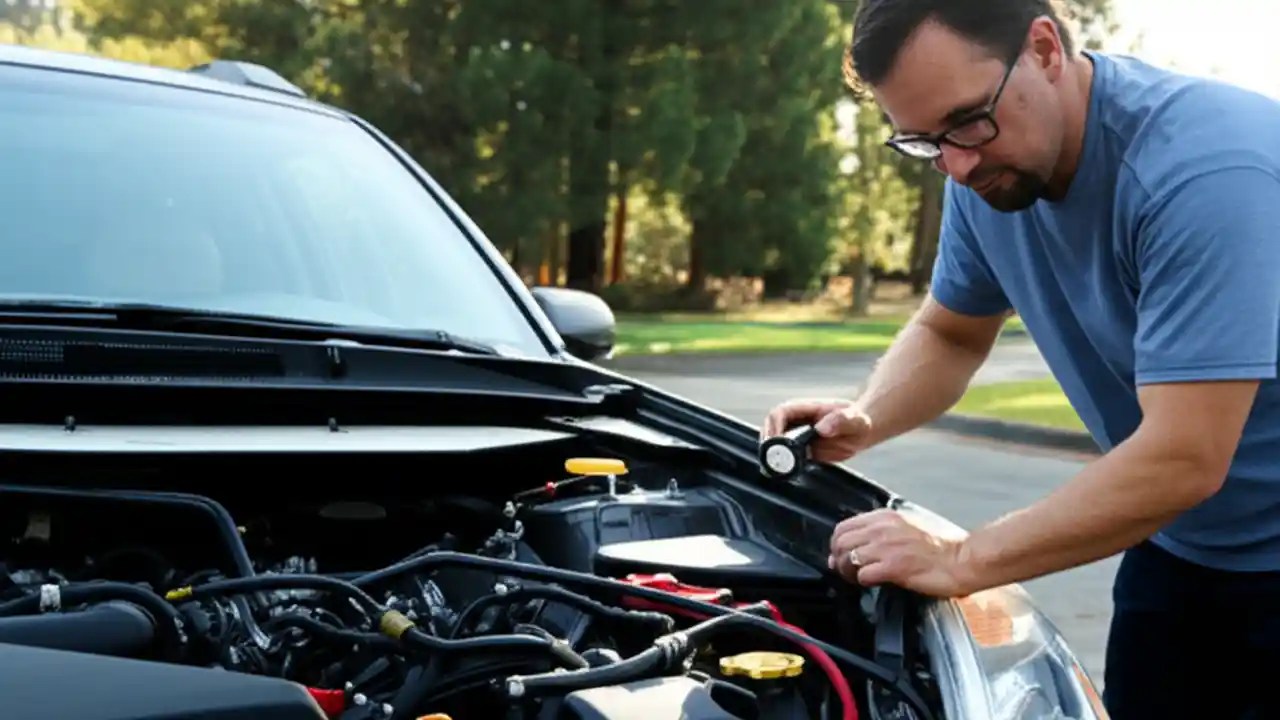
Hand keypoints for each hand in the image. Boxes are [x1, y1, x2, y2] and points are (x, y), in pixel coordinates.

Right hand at [761, 398, 873, 462]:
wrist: (860, 432)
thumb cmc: (858, 421)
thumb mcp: (855, 419)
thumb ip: (841, 421)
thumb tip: (822, 429)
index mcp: (805, 409)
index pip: (779, 413)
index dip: (774, 427)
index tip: (776, 443)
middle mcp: (796, 420)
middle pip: (770, 427)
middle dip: (768, 444)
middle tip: (773, 461)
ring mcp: (795, 435)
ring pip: (773, 442)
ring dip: (771, 454)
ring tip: (776, 468)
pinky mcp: (799, 450)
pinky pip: (784, 455)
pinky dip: (781, 464)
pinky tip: (784, 473)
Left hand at [827, 509, 975, 597]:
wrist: (962, 560)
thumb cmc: (940, 548)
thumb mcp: (906, 528)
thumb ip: (881, 533)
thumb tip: (856, 548)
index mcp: (885, 517)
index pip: (844, 527)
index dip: (837, 545)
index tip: (841, 556)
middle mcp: (882, 528)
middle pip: (840, 542)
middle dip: (838, 559)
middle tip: (846, 571)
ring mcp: (887, 546)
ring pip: (847, 558)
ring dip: (848, 572)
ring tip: (857, 579)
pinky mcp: (894, 566)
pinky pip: (863, 574)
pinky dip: (862, 581)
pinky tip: (872, 583)